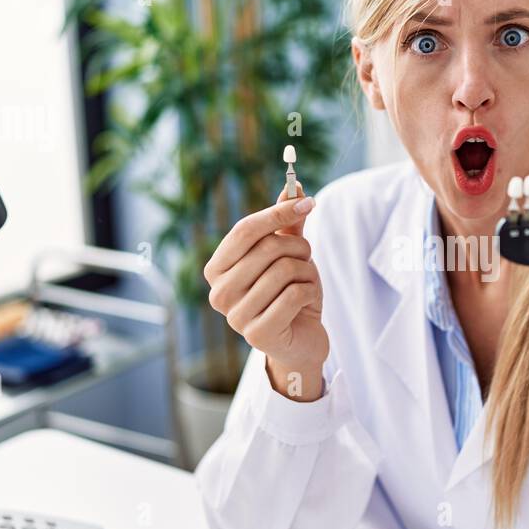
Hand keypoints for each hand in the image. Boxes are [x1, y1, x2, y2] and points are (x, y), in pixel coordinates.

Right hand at [204, 183, 327, 398]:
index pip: (244, 230)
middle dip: (299, 248)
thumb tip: (295, 185)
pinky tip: (307, 304)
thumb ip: (287, 223)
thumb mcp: (288, 255)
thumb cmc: (289, 295)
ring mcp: (235, 316)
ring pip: (285, 270)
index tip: (308, 202)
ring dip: (307, 273)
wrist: (299, 343)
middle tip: (307, 258)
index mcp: (218, 269)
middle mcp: (219, 292)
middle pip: (268, 247)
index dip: (278, 213)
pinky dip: (311, 292)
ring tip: (306, 283)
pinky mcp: (258, 334)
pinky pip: (295, 294)